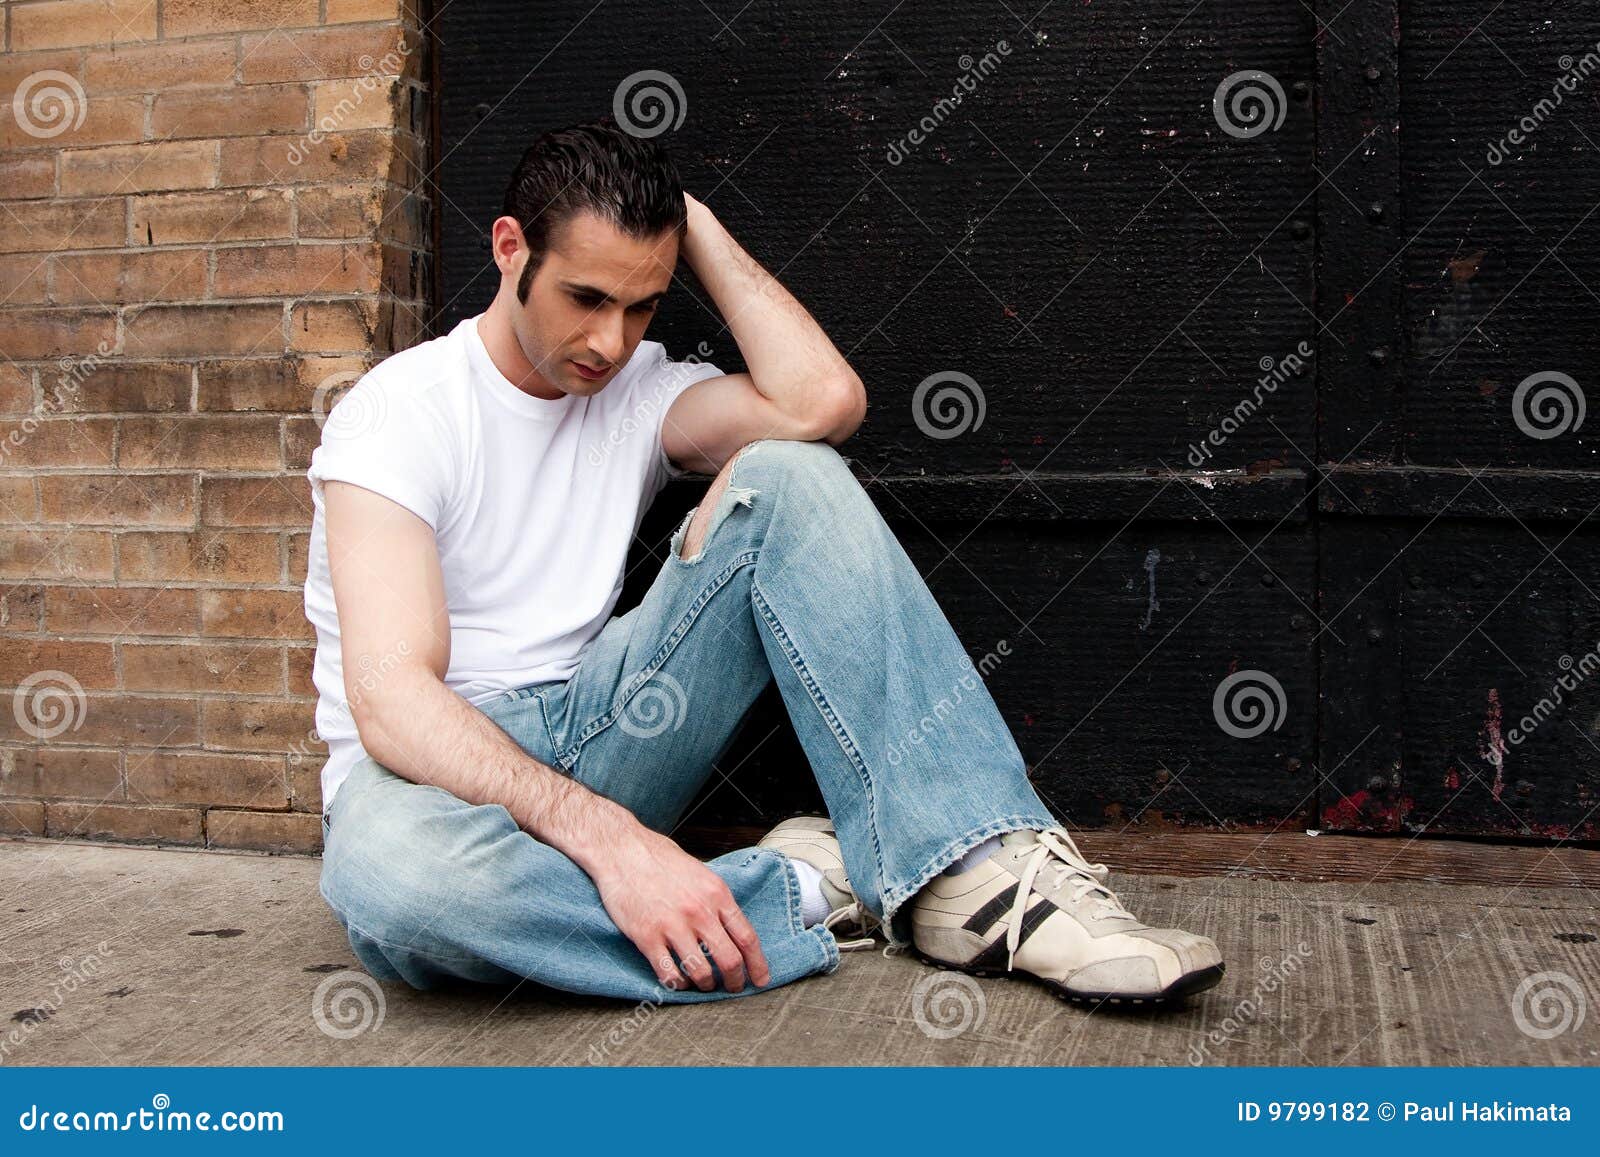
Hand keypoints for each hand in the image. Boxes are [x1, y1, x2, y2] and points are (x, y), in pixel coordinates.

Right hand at [589, 820, 770, 992]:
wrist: (621, 850)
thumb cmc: (660, 859)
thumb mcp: (701, 872)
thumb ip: (717, 900)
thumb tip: (731, 928)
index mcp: (717, 893)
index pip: (747, 937)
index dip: (758, 964)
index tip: (761, 979)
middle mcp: (699, 911)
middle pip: (729, 960)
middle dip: (735, 981)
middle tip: (734, 988)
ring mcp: (672, 925)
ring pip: (701, 972)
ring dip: (706, 985)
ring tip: (704, 984)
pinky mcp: (647, 937)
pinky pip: (669, 973)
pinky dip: (678, 984)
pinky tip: (679, 980)